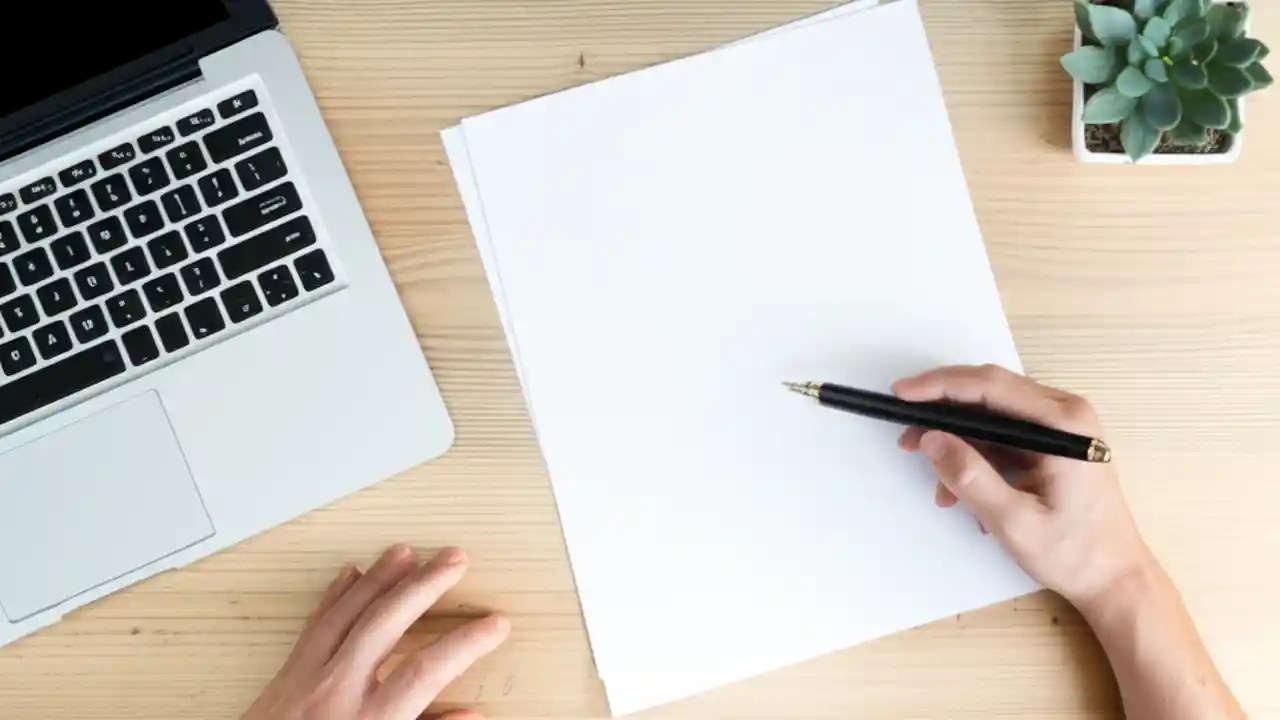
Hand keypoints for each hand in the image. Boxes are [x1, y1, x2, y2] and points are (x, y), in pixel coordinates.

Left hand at [242, 545, 510, 719]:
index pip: (426, 671)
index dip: (465, 643)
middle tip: (454, 559)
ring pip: (346, 612)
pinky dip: (334, 597)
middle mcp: (335, 694)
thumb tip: (470, 716)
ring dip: (379, 578)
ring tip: (406, 552)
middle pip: (386, 622)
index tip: (495, 625)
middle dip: (424, 585)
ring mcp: (305, 680)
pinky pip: (313, 625)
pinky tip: (348, 576)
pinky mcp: (283, 678)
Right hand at [893, 365, 1151, 609]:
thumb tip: (929, 439)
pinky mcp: (1054, 445)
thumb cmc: (1075, 554)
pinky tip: (963, 493)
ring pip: (993, 417)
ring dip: (958, 443)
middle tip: (905, 436)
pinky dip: (978, 458)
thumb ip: (970, 477)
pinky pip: (1004, 438)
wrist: (1116, 579)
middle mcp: (1066, 415)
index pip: (990, 387)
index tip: (900, 395)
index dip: (940, 386)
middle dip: (942, 414)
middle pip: (990, 394)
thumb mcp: (1013, 521)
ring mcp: (1062, 429)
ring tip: (937, 483)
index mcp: (1064, 425)